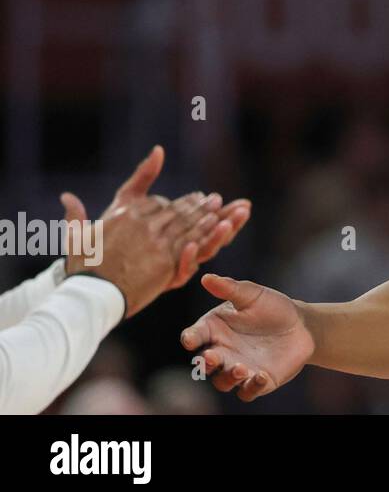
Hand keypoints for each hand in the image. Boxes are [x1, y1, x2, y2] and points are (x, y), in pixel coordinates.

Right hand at [65, 192, 224, 316]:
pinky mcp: (166, 258)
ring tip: (218, 206)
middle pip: (175, 209)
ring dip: (205, 212)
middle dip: (194, 203)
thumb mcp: (77, 236)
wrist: (90, 295)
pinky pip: (192, 240)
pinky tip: (217, 223)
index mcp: (124, 213)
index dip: (171, 202)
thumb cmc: (81, 268)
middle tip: (210, 199)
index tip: (183, 200)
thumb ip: (76, 214)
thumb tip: (66, 196)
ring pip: (186, 221)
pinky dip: (206, 230)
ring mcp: (156, 239)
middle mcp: (142, 222)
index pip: (155, 202)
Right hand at [180, 274, 315, 401]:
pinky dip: (251, 387)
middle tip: (212, 357)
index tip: (191, 339)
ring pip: (223, 381)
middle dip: (206, 363)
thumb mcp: (252, 295)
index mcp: (215, 329)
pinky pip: (247, 391)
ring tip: (240, 367)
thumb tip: (206, 278)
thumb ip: (229, 288)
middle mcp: (223, 352)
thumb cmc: (272, 307)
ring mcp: (238, 368)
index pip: (195, 336)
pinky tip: (260, 376)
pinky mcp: (257, 381)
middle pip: (205, 364)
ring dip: (228, 377)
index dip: (190, 338)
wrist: (302, 326)